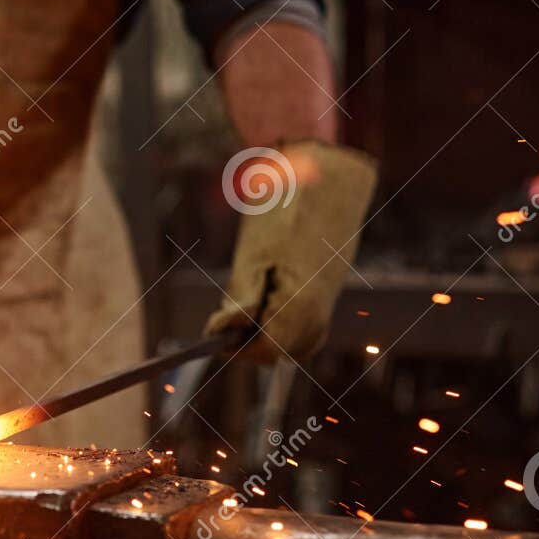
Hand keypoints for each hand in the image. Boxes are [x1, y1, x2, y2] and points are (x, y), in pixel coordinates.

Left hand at [205, 140, 377, 361]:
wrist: (325, 184)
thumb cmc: (287, 214)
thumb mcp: (254, 254)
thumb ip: (241, 298)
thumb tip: (219, 332)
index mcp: (302, 307)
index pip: (264, 353)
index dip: (235, 346)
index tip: (213, 326)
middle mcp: (318, 318)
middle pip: (272, 354)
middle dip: (245, 338)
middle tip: (227, 307)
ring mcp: (324, 314)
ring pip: (282, 346)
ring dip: (258, 331)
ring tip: (250, 293)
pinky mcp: (322, 306)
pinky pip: (294, 334)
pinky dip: (273, 325)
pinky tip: (263, 298)